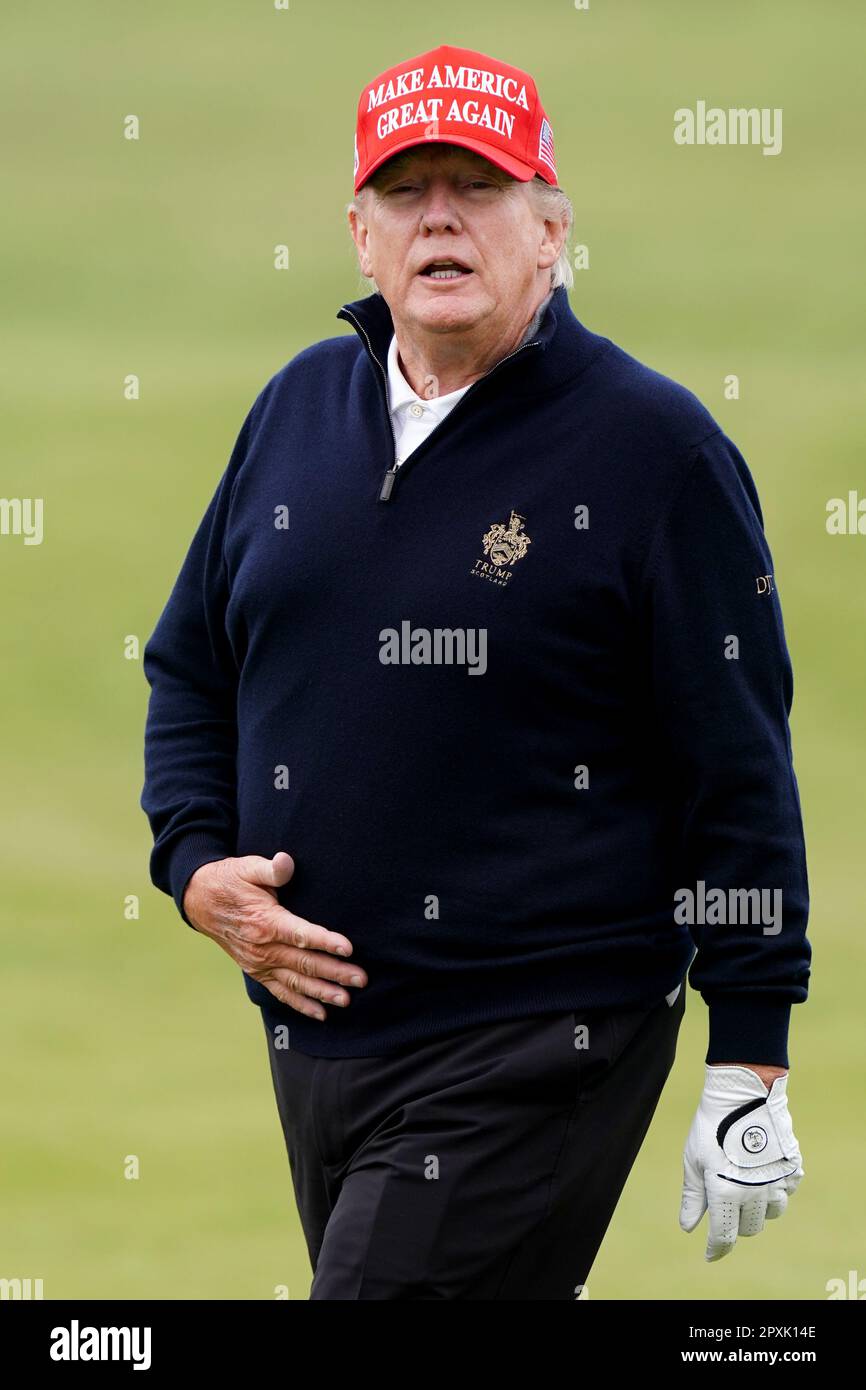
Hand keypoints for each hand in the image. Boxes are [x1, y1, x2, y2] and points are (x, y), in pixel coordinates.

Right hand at [182, 851, 366, 1019]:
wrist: (201, 902)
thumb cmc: (230, 881)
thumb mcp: (248, 867)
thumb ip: (271, 868)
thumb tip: (286, 861)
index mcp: (265, 922)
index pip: (300, 935)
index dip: (325, 941)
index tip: (348, 948)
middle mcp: (262, 948)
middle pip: (304, 963)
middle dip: (334, 972)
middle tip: (360, 979)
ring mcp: (259, 963)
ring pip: (295, 982)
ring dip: (322, 992)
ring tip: (346, 1000)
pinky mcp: (256, 971)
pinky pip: (280, 992)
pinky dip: (300, 1004)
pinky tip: (321, 1014)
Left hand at [679, 1064, 803, 1260]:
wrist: (743, 1094)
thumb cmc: (711, 1126)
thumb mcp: (694, 1161)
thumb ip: (692, 1197)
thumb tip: (688, 1228)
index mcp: (726, 1193)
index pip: (724, 1235)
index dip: (716, 1249)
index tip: (710, 1255)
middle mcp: (754, 1193)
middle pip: (749, 1228)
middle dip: (735, 1223)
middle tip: (724, 1203)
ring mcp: (777, 1181)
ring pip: (771, 1214)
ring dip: (758, 1209)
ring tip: (745, 1188)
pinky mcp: (792, 1168)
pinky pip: (787, 1192)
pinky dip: (776, 1190)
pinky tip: (764, 1174)